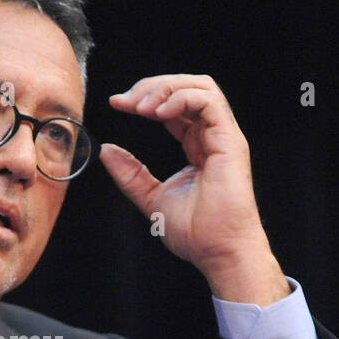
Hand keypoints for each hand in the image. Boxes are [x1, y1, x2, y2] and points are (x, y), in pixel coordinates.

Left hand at [102, 74, 289, 305]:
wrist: (218, 251)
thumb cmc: (196, 233)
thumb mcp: (151, 198)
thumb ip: (130, 174)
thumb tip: (107, 150)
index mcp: (198, 147)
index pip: (174, 108)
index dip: (145, 99)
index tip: (117, 104)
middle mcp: (213, 137)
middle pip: (186, 89)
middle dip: (152, 87)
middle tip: (125, 101)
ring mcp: (224, 137)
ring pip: (200, 87)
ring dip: (165, 88)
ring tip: (141, 106)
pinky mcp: (230, 141)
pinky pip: (209, 101)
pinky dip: (180, 98)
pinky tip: (158, 112)